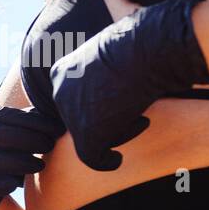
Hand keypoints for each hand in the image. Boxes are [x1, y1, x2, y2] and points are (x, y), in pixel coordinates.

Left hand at [51, 0, 208, 170]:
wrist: (149, 48)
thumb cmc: (141, 47)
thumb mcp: (112, 61)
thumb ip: (101, 81)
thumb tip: (106, 107)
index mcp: (62, 72)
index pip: (73, 101)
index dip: (98, 107)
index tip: (122, 100)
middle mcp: (59, 91)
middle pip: (79, 120)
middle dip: (106, 121)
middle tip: (134, 114)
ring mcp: (71, 112)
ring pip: (88, 137)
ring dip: (115, 133)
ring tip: (139, 118)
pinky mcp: (87, 132)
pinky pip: (92, 158)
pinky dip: (106, 162)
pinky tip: (117, 160)